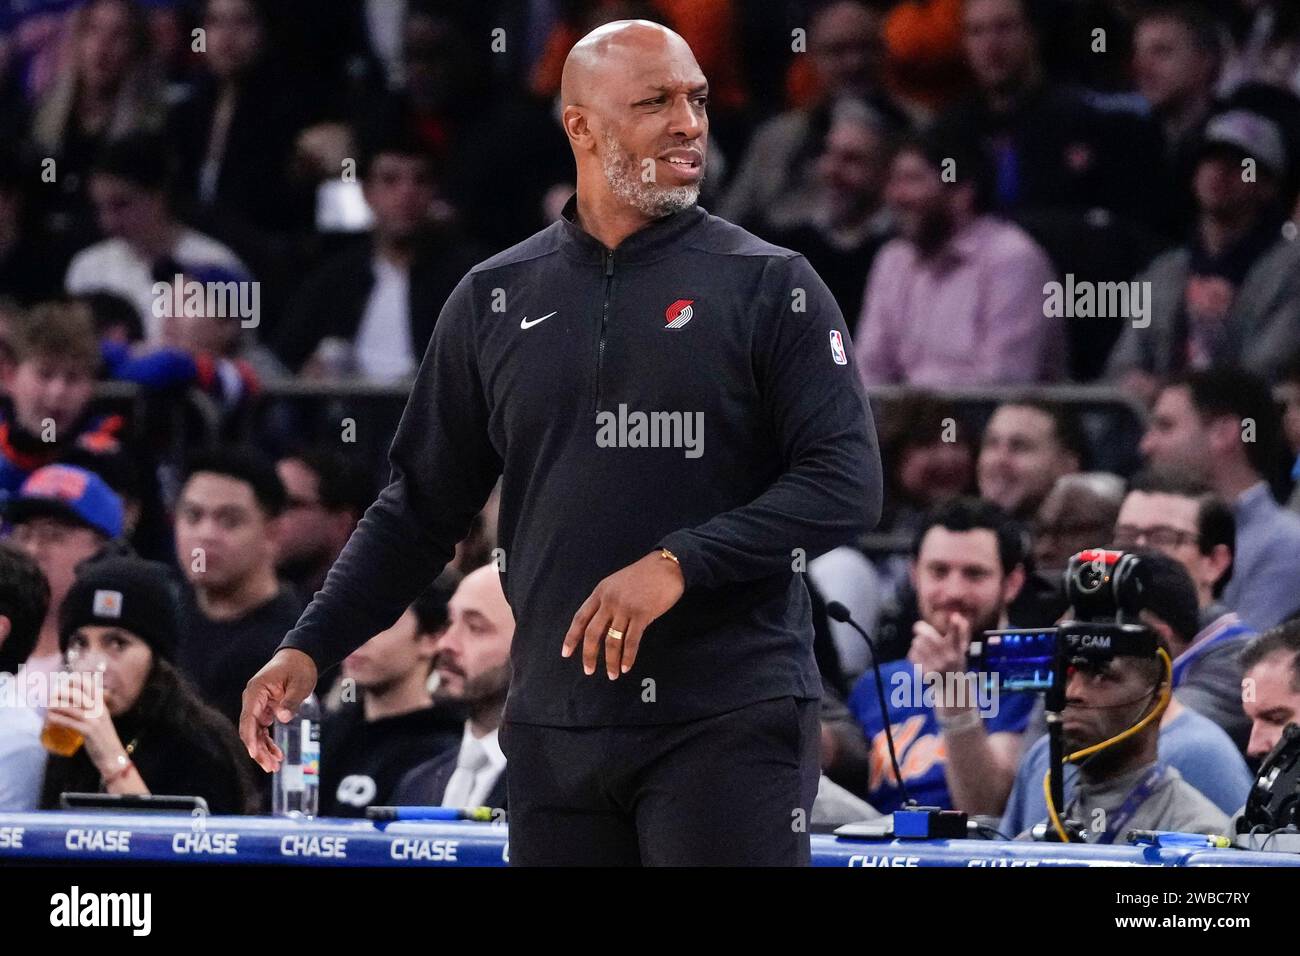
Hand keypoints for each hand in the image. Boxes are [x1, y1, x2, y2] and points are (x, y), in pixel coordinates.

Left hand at [44, 673, 126, 774]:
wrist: (113, 756)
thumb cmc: (103, 739)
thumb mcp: (101, 721)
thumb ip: (92, 711)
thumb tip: (75, 705)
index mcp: (102, 705)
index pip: (90, 686)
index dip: (76, 681)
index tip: (63, 682)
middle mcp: (99, 710)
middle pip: (78, 694)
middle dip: (62, 692)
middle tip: (51, 696)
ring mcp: (94, 720)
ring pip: (71, 708)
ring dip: (56, 706)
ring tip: (47, 707)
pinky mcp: (88, 731)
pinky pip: (69, 722)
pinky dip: (57, 719)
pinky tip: (50, 719)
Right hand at [239, 648, 317, 772]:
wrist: (300, 657)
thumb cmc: (299, 667)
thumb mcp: (300, 684)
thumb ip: (290, 701)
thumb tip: (282, 718)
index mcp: (256, 691)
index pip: (248, 718)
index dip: (250, 738)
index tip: (255, 753)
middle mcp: (252, 699)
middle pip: (249, 730)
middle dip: (258, 750)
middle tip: (270, 767)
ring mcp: (257, 705)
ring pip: (255, 733)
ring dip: (263, 750)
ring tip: (274, 766)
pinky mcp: (264, 709)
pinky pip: (262, 729)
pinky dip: (268, 742)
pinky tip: (276, 754)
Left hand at [562, 551, 684, 678]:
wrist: (667, 566)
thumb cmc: (644, 575)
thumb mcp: (617, 584)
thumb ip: (607, 603)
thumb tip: (601, 629)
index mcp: (600, 592)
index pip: (580, 617)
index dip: (572, 637)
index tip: (566, 653)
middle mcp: (609, 600)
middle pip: (593, 633)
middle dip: (589, 655)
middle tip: (588, 670)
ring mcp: (625, 608)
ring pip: (612, 641)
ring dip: (611, 661)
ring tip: (612, 674)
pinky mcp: (642, 615)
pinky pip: (631, 641)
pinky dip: (628, 657)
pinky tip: (626, 667)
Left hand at [907, 612, 971, 682]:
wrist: (950, 687)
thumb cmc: (955, 662)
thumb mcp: (961, 649)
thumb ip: (961, 631)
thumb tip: (955, 615)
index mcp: (957, 650)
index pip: (957, 636)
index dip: (955, 626)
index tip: (954, 616)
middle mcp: (948, 658)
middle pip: (928, 636)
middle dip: (920, 628)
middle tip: (919, 627)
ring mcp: (937, 666)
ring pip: (917, 643)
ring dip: (917, 641)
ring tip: (922, 645)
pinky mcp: (926, 673)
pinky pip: (912, 654)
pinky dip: (914, 652)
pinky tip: (919, 656)